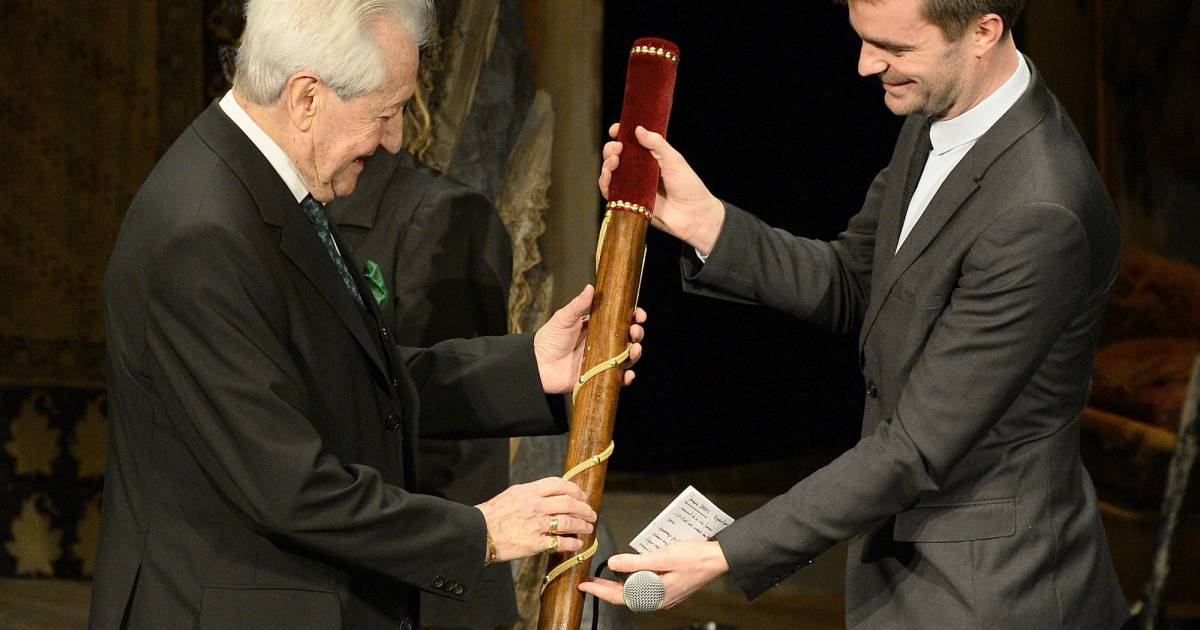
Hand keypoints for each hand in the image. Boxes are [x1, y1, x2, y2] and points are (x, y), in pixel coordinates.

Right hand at [475, 477, 596, 561]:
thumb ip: (531, 494)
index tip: (582, 496)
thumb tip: (551, 496)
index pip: (559, 484)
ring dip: (582, 525)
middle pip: (569, 502)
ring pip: (568, 522)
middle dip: (584, 508)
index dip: (575, 489)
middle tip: (591, 514)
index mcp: (529, 491)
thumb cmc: (492, 515)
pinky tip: (577, 544)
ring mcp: (536, 524)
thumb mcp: (512, 495)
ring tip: (588, 528)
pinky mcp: (535, 543)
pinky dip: (572, 543)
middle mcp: (535, 505)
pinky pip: (560, 542)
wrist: (477, 533)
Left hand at [533, 284, 646, 393]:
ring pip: (626, 358)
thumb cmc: (549, 339)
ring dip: (635, 354)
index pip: (621, 320)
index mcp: (598, 327)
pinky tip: (627, 374)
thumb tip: (591, 287)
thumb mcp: (564, 318)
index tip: (638, 314)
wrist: (537, 364)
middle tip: (635, 331)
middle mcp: (603, 343)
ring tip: (634, 350)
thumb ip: (578, 304)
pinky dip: (626, 377)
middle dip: (637, 334)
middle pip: (628, 338)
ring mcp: (602, 360)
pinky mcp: (598, 376)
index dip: (633, 317)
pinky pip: (617, 378)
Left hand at [577, 540, 728, 609]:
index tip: (585, 586)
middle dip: (606, 588)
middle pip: (626, 596)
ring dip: (619, 583)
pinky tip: (629, 571)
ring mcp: (665, 594)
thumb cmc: (694, 557)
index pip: (620, 597)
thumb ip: (636, 562)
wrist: (718, 559)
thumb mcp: (661, 556)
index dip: (600, 592)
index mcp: (655, 595)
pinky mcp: (669, 587)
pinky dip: (633, 580)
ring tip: (604, 575)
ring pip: (635, 591)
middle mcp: (658, 598)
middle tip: (589, 581)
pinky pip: (645, 586)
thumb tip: (613, 563)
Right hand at [599, 123, 725, 254]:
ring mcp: (633, 186)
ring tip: (614, 161)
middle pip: (616, 156)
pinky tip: (608, 176)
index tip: (615, 129)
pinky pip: (611, 192)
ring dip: (607, 164)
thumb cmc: (688, 186)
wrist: (693, 214)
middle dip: (611, 149)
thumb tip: (638, 129)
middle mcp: (639, 171)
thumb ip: (657, 144)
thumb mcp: (674, 160)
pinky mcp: (630, 202)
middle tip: (618, 148)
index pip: (631, 143)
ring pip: (611, 173)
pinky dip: (605, 183)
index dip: (620, 135)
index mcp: (650, 158)